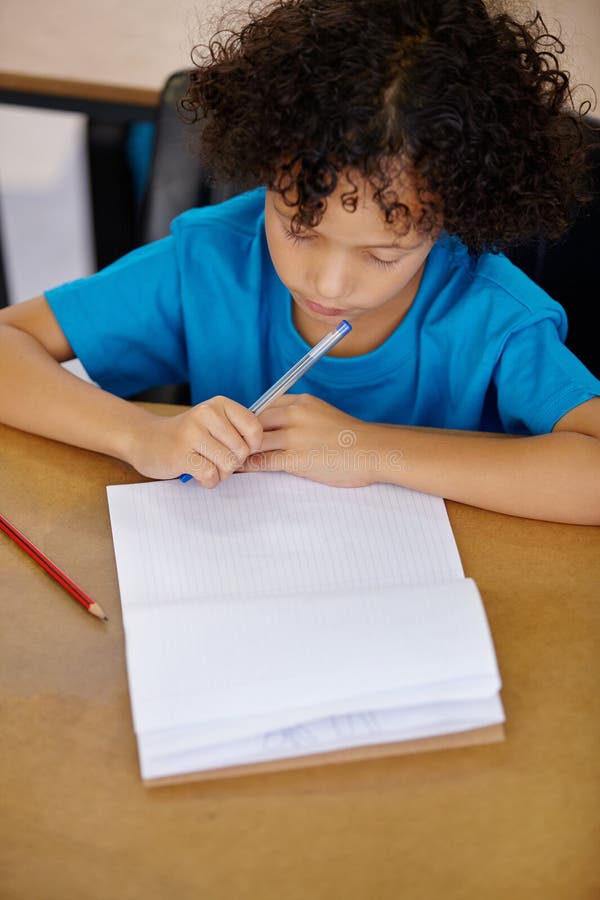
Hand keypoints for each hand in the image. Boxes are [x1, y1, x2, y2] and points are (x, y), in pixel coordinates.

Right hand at [126, 396, 262, 486]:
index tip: (239, 450)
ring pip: (228, 464)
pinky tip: (198, 473)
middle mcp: (207, 414)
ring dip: (222, 473)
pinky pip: (211, 475)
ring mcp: (192, 433)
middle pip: (242, 450)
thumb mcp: (214, 422)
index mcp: (220, 404)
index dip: (252, 446)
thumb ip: (238, 430)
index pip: (254, 428)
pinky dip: (209, 481)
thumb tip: (263, 448)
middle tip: (218, 461)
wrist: (147, 440)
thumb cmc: (187, 435)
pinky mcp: (181, 454)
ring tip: (208, 466)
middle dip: (234, 463)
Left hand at [242, 393, 377, 486]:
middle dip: (240, 436)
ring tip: (230, 460)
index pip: (264, 407)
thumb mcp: (323, 415)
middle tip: (229, 446)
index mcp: (301, 402)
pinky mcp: (296, 458)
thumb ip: (300, 417)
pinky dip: (249, 466)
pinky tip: (242, 471)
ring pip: (255, 442)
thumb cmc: (350, 438)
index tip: (241, 432)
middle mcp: (295, 415)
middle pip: (254, 422)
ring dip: (241, 452)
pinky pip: (263, 461)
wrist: (372, 452)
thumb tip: (277, 426)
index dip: (249, 422)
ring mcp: (295, 437)